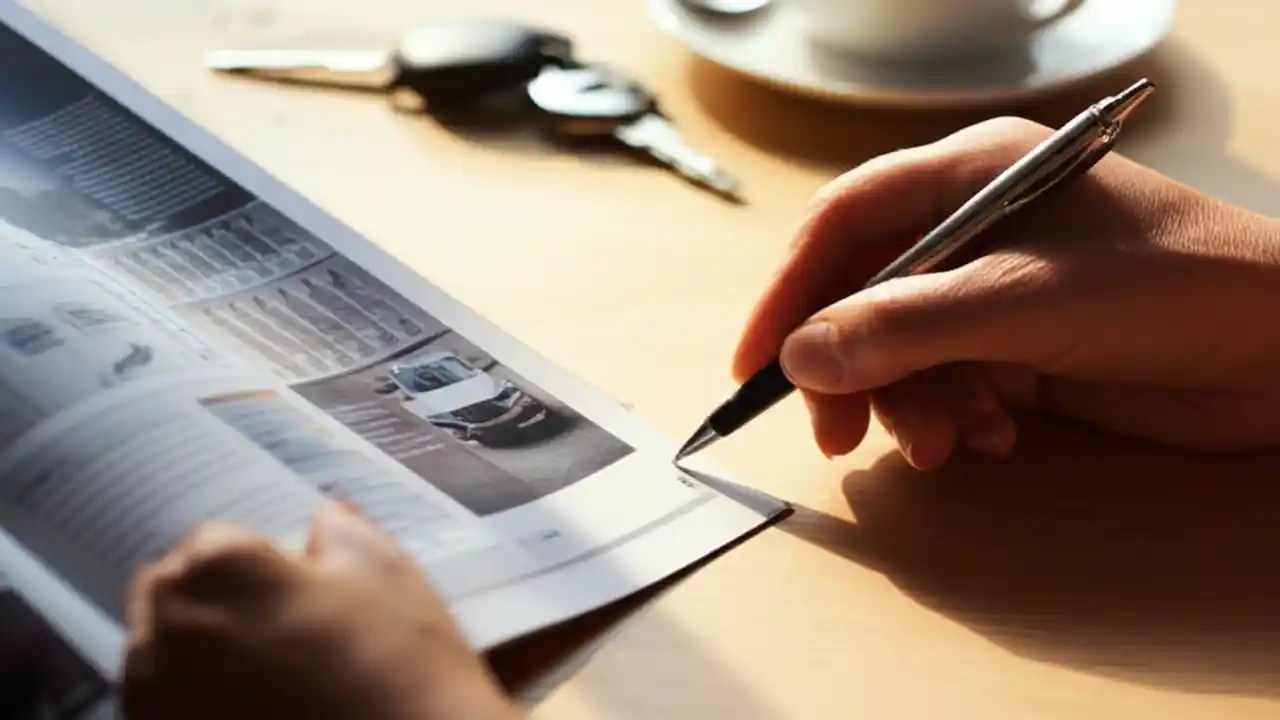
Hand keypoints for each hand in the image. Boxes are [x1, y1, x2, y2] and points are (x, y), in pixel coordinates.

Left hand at [123, 503, 522, 719]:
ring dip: (195, 651)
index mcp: (217, 565)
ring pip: (157, 652)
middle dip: (214, 598)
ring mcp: (155, 696)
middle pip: (173, 590)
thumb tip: (323, 518)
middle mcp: (167, 626)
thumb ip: (340, 528)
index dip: (262, 563)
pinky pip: (159, 705)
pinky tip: (251, 707)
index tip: (298, 589)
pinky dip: (190, 701)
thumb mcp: (385, 569)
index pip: (217, 540)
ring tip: (268, 675)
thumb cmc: (399, 665)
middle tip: (281, 630)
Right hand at [735, 117, 1279, 468]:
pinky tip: (994, 439)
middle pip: (865, 297)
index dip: (789, 291)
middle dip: (850, 369)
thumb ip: (905, 328)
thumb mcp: (1023, 302)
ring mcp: (997, 291)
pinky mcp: (1023, 349)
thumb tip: (800, 357)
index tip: (756, 364)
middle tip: (837, 436)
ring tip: (947, 445)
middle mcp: (974, 228)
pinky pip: (951, 384)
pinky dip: (957, 418)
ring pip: (904, 353)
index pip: (844, 224)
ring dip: (910, 406)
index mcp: (969, 175)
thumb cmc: (1170, 289)